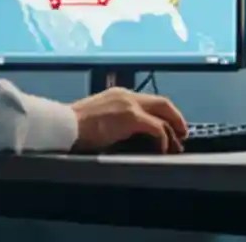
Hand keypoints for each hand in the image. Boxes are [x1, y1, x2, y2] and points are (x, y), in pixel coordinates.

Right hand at [69, 87, 188, 153]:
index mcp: (118, 95)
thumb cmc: (73, 127)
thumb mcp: (97, 119)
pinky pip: (157, 127)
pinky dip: (163, 140)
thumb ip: (114, 122)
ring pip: (163, 114)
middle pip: (162, 102)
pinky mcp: (130, 117)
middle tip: (182, 134)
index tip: (169, 126)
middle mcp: (126, 95)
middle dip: (176, 118)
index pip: (148, 100)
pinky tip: (161, 150)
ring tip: (175, 146)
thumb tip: (126, 136)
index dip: (163, 113)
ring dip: (172, 132)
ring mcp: (129, 104)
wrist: (63, 125)